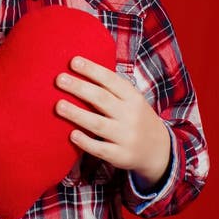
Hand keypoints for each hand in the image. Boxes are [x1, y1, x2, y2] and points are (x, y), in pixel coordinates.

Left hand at [55, 56, 170, 187]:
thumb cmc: (136, 118)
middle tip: (59, 79)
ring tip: (59, 105)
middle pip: (102, 99)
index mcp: (133, 97)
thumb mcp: (132, 100)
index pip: (111, 80)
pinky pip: (100, 149)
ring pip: (98, 124)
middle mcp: (131, 116)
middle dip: (79, 88)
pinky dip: (86, 142)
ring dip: (77, 114)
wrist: (159, 150)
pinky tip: (72, 134)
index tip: (73, 61)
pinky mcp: (120, 156)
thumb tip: (79, 67)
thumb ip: (111, 88)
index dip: (92, 70)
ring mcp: (126, 137)